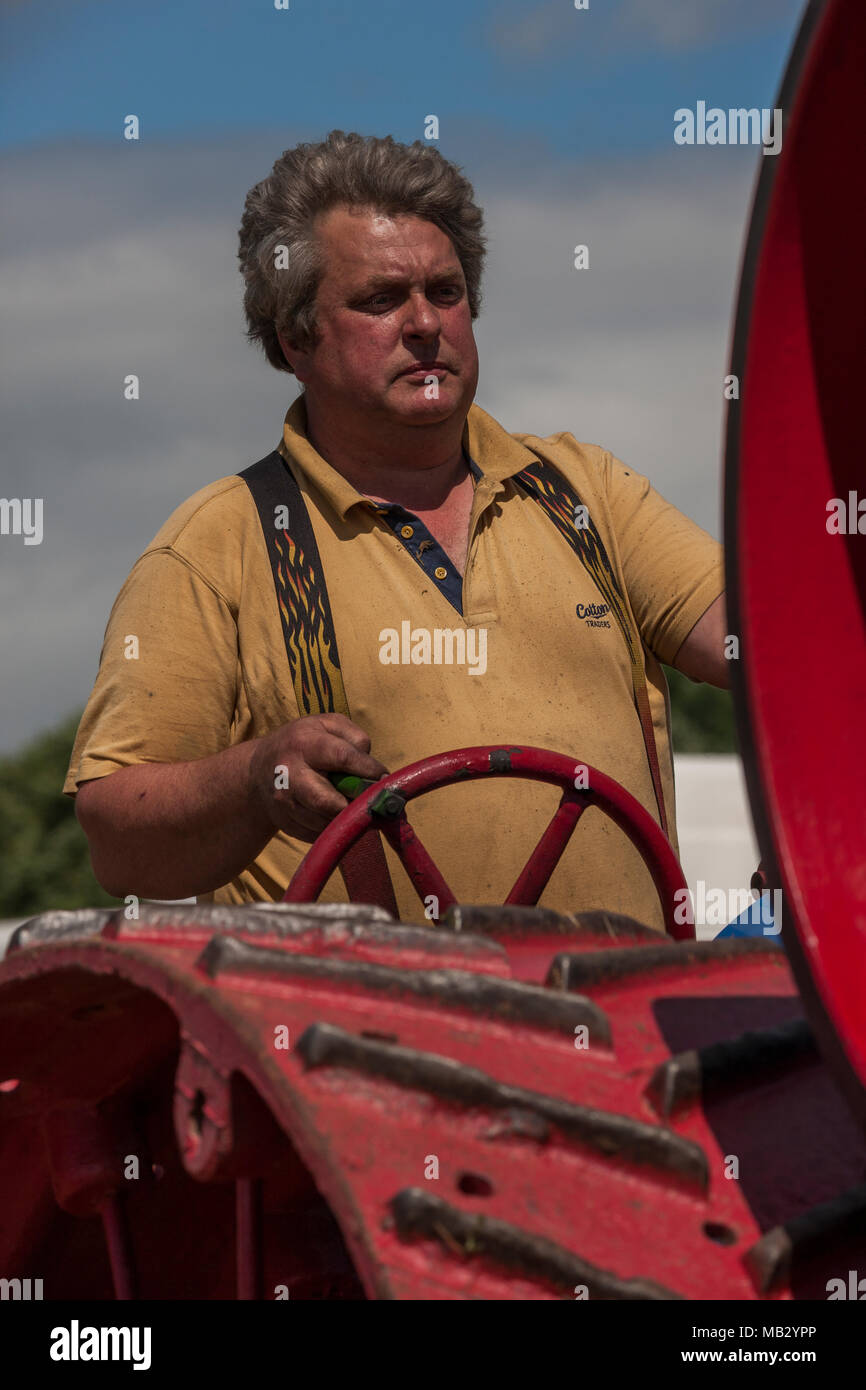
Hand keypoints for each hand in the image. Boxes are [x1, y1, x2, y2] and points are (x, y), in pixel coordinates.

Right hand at [248, 714, 388, 842]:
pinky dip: (335, 828)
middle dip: (355, 805)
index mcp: (303, 743)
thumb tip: (374, 769)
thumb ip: (354, 737)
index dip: (369, 770)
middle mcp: (290, 775)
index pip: (343, 758)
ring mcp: (285, 804)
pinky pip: (320, 835)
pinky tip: (337, 814)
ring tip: (355, 806)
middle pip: (328, 802)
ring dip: (347, 819)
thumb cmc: (303, 742)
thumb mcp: (326, 724)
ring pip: (326, 823)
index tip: (384, 777)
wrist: (259, 769)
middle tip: (371, 802)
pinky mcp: (287, 825)